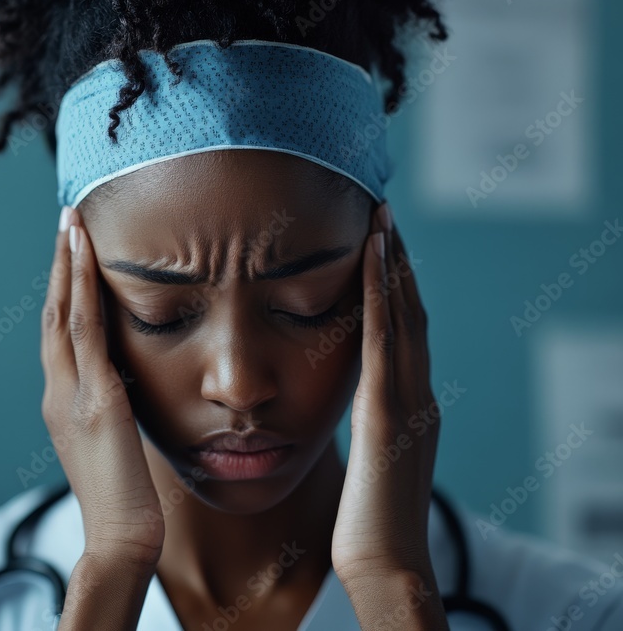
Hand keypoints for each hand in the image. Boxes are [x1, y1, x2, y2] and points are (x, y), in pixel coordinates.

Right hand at [39, 206, 163, 565]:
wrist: (120, 535)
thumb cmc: (125, 497)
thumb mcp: (114, 443)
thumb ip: (112, 410)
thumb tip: (125, 389)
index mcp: (63, 401)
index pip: (59, 333)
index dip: (63, 289)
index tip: (71, 252)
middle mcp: (58, 391)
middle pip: (52, 313)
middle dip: (58, 264)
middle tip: (65, 220)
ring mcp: (72, 392)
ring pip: (62, 312)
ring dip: (66, 263)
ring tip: (71, 221)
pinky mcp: (95, 397)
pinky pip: (85, 330)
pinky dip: (81, 288)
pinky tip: (86, 255)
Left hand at [331, 201, 439, 581]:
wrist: (386, 564)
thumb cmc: (370, 526)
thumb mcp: (372, 464)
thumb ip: (372, 430)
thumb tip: (360, 412)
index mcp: (410, 407)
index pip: (404, 335)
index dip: (396, 290)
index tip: (382, 249)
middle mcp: (417, 395)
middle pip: (410, 314)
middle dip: (399, 263)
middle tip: (386, 214)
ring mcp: (408, 400)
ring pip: (403, 316)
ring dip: (392, 264)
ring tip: (382, 218)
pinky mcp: (388, 409)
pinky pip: (383, 338)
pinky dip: (379, 292)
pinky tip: (371, 256)